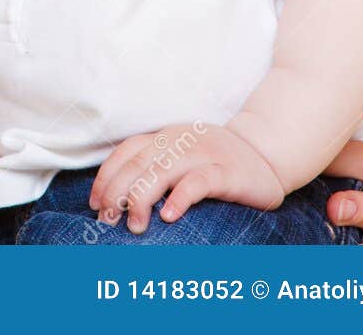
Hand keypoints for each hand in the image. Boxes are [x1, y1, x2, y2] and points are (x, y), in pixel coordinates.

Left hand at [89, 122, 284, 234]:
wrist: (267, 154)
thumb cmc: (217, 163)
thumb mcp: (181, 160)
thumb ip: (154, 170)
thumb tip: (117, 202)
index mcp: (164, 138)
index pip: (125, 153)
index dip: (106, 178)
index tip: (95, 204)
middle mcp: (179, 141)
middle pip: (137, 164)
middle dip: (117, 193)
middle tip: (108, 221)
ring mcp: (204, 153)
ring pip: (162, 170)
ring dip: (142, 198)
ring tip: (134, 226)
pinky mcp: (228, 171)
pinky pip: (199, 182)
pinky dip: (180, 198)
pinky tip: (169, 217)